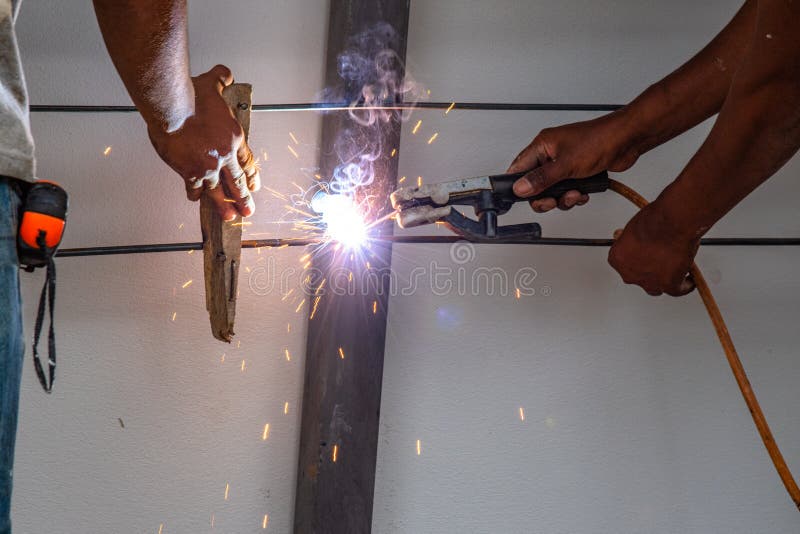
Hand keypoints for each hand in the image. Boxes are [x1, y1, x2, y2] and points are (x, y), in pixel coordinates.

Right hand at [147, 65, 260, 220]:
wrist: (172, 108)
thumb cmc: (189, 97)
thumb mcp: (210, 84)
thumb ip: (220, 79)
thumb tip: (225, 74)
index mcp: (233, 137)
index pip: (247, 162)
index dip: (251, 176)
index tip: (254, 185)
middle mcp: (224, 155)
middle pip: (237, 182)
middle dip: (244, 198)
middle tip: (248, 210)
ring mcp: (207, 166)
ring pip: (219, 192)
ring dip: (224, 206)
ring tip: (231, 217)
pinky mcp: (189, 172)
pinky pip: (193, 188)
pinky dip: (194, 194)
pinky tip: (195, 198)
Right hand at [507, 111, 639, 211]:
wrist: (627, 140)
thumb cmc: (599, 140)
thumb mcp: (566, 164)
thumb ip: (541, 179)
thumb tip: (520, 188)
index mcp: (543, 145)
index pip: (519, 168)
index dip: (518, 185)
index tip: (523, 198)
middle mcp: (551, 154)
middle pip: (535, 184)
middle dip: (545, 197)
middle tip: (553, 201)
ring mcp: (565, 163)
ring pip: (553, 190)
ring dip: (563, 198)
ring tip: (574, 194)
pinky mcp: (577, 171)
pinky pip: (567, 190)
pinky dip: (574, 195)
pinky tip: (583, 192)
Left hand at [608, 201, 698, 295]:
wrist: (673, 221)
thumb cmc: (654, 220)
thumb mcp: (632, 227)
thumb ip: (630, 239)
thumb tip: (631, 240)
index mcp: (617, 259)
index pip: (624, 263)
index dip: (636, 258)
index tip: (642, 253)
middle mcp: (629, 274)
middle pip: (638, 276)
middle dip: (648, 269)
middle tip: (660, 258)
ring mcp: (649, 282)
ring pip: (656, 286)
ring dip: (662, 280)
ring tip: (673, 269)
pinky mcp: (669, 285)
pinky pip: (678, 290)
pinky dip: (684, 285)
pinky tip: (688, 280)